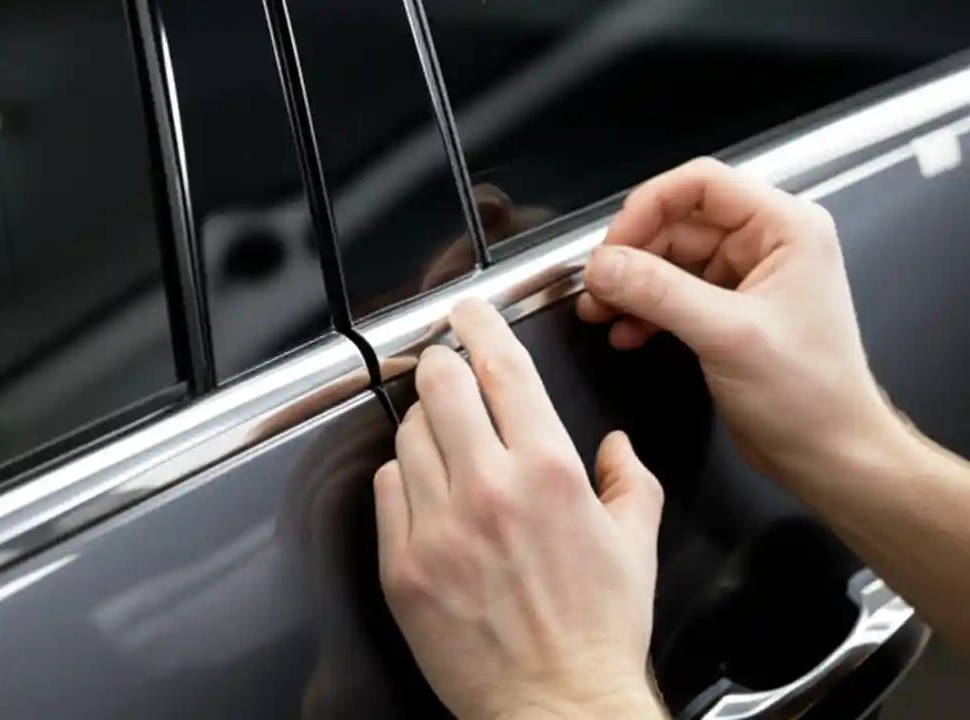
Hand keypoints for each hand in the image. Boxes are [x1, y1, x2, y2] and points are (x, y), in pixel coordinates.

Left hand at [374, 299, 665, 719]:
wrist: (555, 706)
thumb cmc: (596, 633)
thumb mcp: (634, 545)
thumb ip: (628, 481)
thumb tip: (614, 447)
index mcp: (550, 473)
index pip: (503, 370)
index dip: (482, 327)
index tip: (469, 311)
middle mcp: (489, 489)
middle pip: (442, 386)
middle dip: (442, 363)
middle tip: (445, 364)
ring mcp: (439, 526)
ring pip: (408, 435)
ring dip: (423, 423)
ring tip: (443, 439)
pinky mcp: (403, 563)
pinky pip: (387, 489)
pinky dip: (402, 477)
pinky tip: (425, 491)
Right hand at [577, 157, 899, 483]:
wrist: (829, 455)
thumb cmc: (812, 398)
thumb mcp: (727, 335)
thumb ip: (659, 293)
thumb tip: (604, 265)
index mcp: (786, 229)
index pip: (700, 185)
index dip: (646, 209)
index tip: (612, 245)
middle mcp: (767, 245)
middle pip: (676, 222)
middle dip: (630, 255)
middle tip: (597, 287)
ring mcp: (746, 279)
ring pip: (667, 260)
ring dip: (630, 286)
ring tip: (601, 312)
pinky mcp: (727, 312)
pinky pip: (671, 293)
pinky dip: (643, 310)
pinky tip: (626, 332)